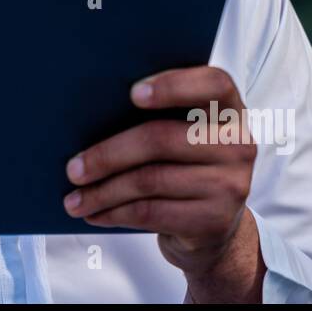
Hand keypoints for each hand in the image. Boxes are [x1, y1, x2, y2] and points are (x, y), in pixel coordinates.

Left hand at [62, 66, 259, 290]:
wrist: (212, 226)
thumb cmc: (184, 165)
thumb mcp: (183, 133)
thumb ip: (157, 115)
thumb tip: (89, 112)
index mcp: (229, 108)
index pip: (213, 84)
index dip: (173, 85)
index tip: (132, 93)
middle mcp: (238, 143)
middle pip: (162, 139)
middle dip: (108, 154)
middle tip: (73, 168)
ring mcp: (231, 184)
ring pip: (150, 180)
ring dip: (103, 191)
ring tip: (73, 198)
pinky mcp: (214, 220)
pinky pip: (152, 212)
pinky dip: (115, 212)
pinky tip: (94, 213)